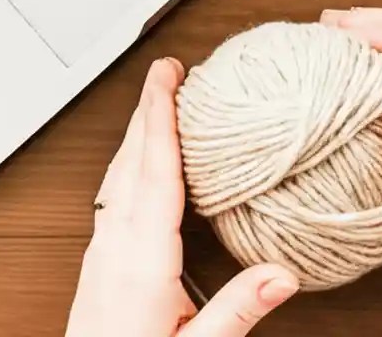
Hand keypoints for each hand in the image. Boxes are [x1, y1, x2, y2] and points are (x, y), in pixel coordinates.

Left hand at [66, 58, 299, 336]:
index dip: (161, 115)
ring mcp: (101, 255)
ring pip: (118, 176)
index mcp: (140, 260)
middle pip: (132, 160)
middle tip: (169, 70)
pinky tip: (142, 168)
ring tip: (160, 105)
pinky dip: (131, 165)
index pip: (153, 170)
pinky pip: (113, 197)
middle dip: (149, 109)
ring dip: (138, 134)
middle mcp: (114, 248)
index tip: (167, 74)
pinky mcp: (99, 267)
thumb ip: (236, 312)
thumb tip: (281, 274)